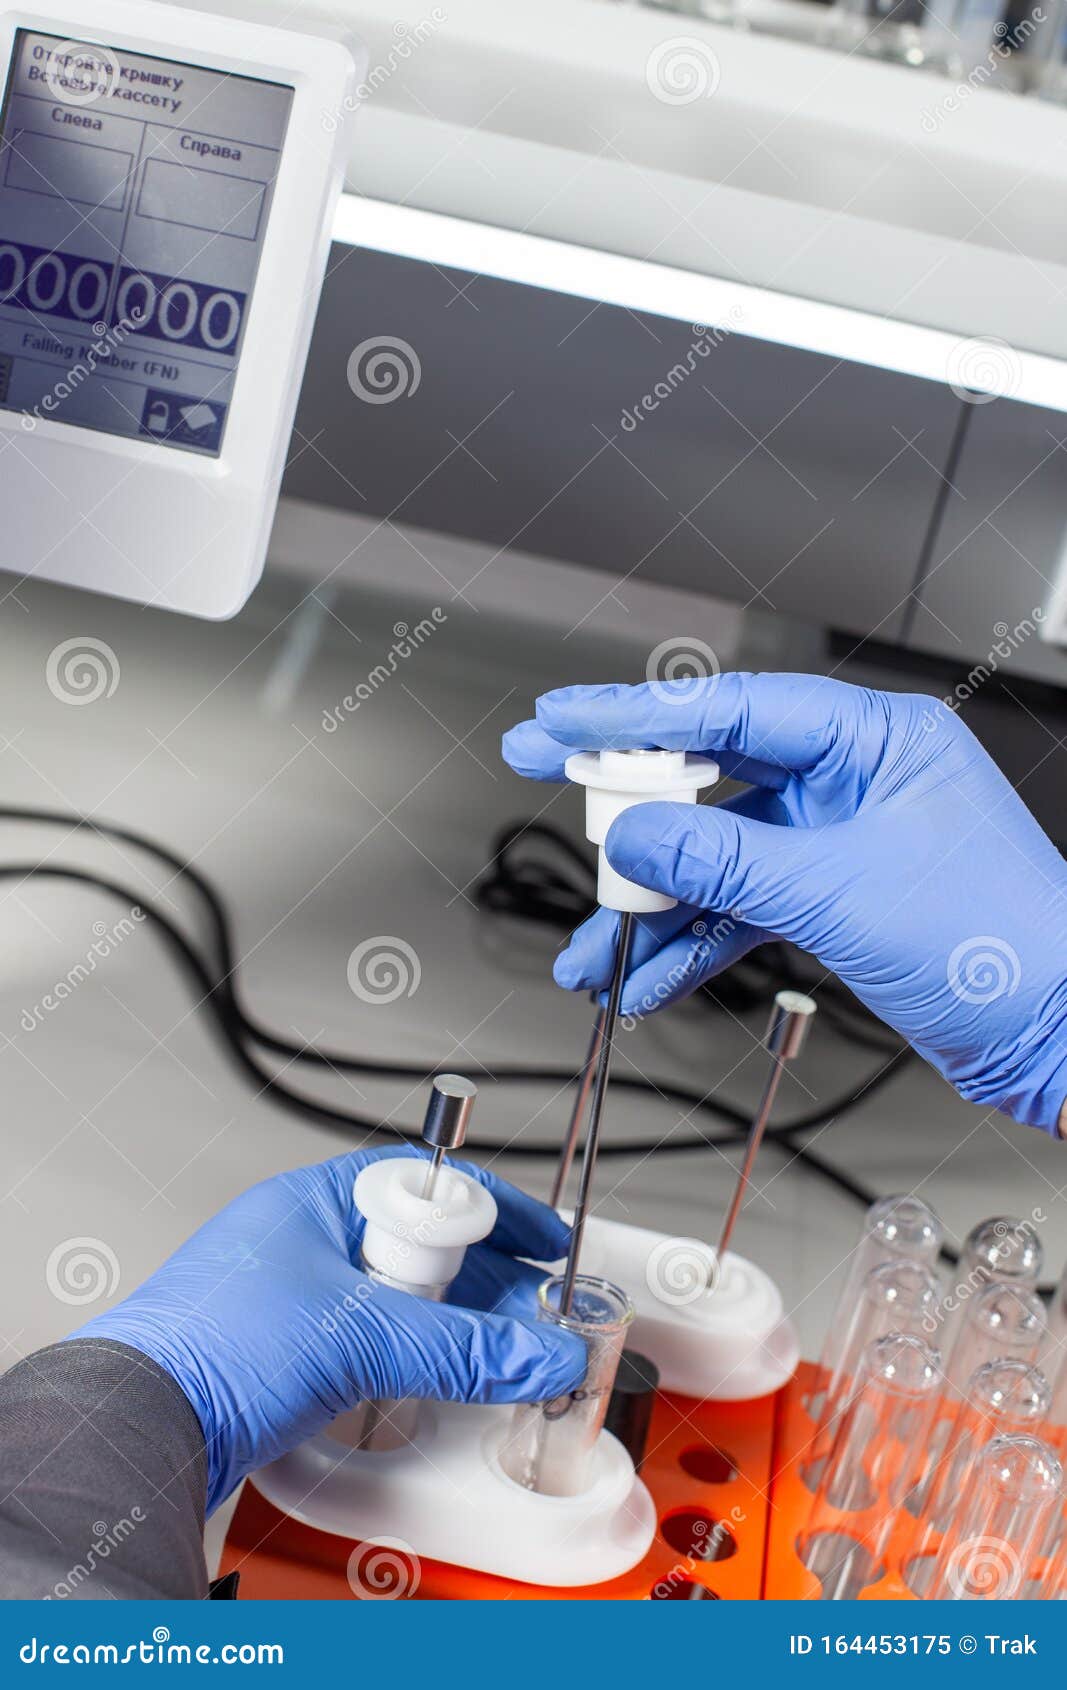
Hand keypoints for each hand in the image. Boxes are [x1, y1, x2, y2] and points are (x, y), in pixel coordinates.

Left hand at [75, 1148, 583, 1511]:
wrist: (138, 1425)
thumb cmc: (212, 1347)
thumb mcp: (362, 1336)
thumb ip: (463, 1348)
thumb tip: (537, 1350)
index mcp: (316, 1201)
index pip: (428, 1186)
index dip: (494, 1211)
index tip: (543, 1241)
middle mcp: (304, 1239)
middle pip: (421, 1246)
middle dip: (484, 1279)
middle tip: (534, 1309)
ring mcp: (293, 1295)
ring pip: (397, 1296)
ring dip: (453, 1322)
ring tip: (503, 1350)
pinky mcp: (286, 1350)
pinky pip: (370, 1336)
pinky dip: (414, 1353)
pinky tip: (442, 1377)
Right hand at [503, 674, 1066, 1134]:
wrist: (1060, 1036)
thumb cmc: (1003, 947)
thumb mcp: (841, 893)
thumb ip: (726, 858)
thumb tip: (635, 833)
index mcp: (874, 739)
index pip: (730, 707)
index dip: (632, 714)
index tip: (560, 719)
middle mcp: (855, 778)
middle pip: (711, 775)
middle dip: (628, 814)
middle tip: (545, 787)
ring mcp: (843, 838)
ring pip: (718, 855)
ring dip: (654, 905)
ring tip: (593, 951)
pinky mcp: (837, 897)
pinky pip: (743, 907)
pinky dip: (696, 943)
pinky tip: (649, 977)